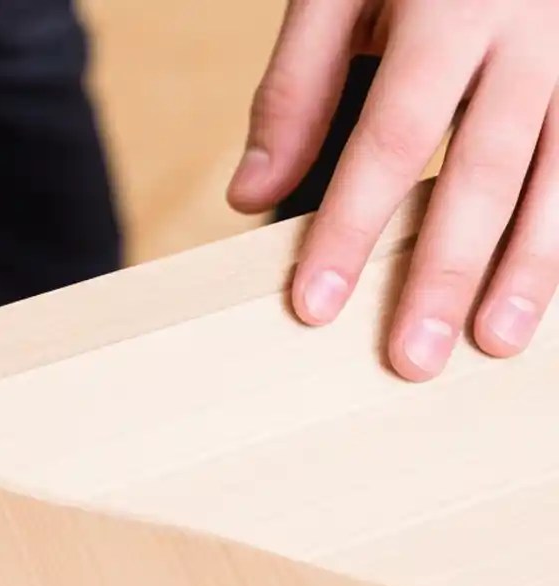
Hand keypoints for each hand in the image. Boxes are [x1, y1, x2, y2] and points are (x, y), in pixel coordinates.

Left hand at [229, 0, 558, 380]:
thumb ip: (297, 87)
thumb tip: (249, 197)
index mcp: (449, 9)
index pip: (390, 140)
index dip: (351, 227)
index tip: (315, 304)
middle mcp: (532, 33)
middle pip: (484, 172)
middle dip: (444, 272)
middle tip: (410, 359)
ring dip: (532, 268)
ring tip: (495, 344)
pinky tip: (552, 284)